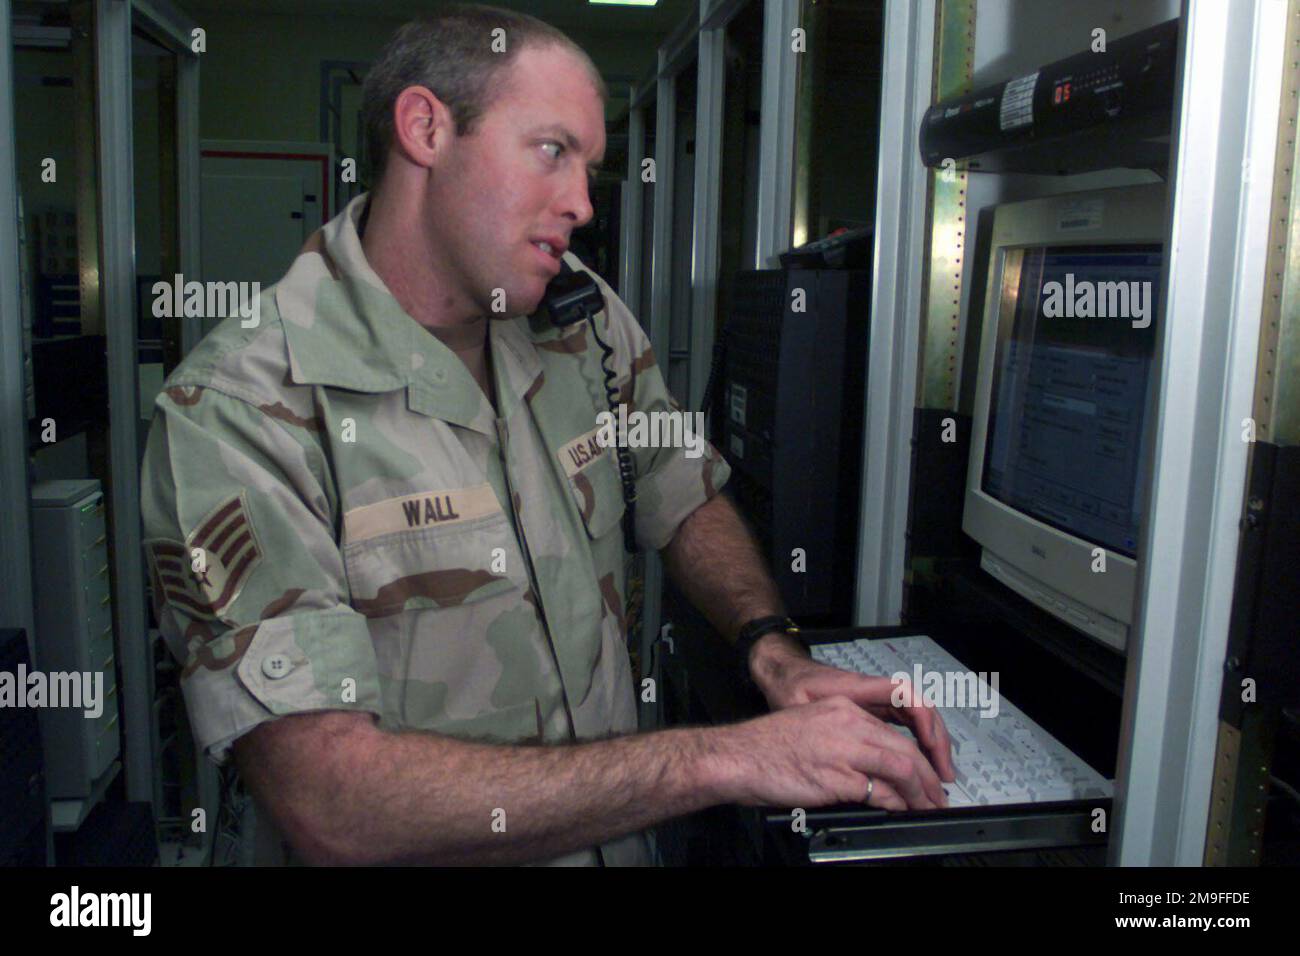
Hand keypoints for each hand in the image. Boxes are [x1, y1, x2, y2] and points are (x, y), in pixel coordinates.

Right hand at [711, 696, 949, 810]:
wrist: (737, 756)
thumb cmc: (766, 748)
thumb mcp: (812, 730)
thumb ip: (844, 744)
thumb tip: (871, 771)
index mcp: (842, 710)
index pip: (893, 732)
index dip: (917, 756)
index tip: (926, 772)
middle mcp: (847, 724)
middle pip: (904, 748)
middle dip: (927, 777)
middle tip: (938, 795)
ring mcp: (842, 749)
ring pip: (900, 767)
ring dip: (920, 792)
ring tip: (928, 806)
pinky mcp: (835, 776)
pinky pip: (879, 791)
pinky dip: (896, 803)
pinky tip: (901, 810)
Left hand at [748, 633, 954, 783]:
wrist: (782, 672)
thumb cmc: (789, 686)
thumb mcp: (799, 705)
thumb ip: (821, 725)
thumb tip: (836, 747)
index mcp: (858, 687)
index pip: (902, 694)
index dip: (922, 718)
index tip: (930, 744)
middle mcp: (873, 691)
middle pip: (920, 708)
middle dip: (938, 739)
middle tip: (944, 772)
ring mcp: (876, 700)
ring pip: (917, 717)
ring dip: (933, 743)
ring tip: (941, 773)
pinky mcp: (873, 709)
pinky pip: (906, 722)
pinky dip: (919, 741)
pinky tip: (922, 762)